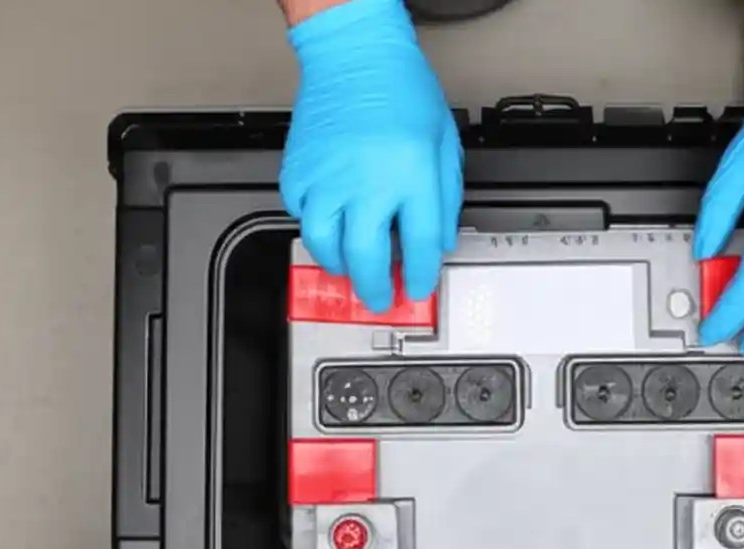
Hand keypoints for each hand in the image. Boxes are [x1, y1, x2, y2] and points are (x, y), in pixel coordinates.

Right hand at [280, 0, 461, 312]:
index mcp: (411, 176)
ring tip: (351, 268)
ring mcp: (327, 179)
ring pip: (324, 244)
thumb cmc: (401, 90)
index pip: (420, 245)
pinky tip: (329, 225)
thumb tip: (440, 239)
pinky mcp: (299, 171)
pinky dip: (314, 227)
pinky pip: (300, 214)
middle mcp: (367, 183)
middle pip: (366, 257)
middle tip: (381, 298)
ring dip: (339, 264)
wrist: (355, 55)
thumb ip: (444, 197)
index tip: (419, 288)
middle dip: (375, 288)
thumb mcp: (443, 144)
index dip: (421, 276)